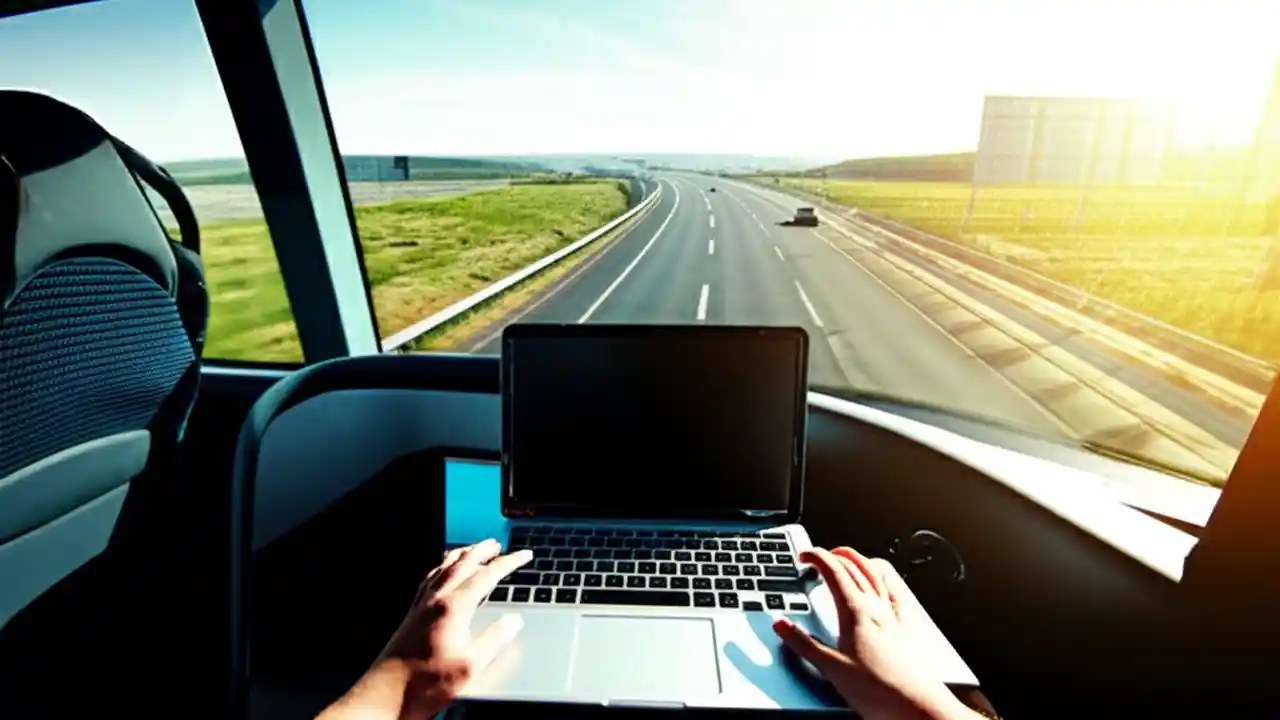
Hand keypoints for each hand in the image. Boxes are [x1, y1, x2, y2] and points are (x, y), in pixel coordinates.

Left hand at [319, 539, 531, 719]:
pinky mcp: (412, 614)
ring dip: (461, 555)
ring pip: (443, 568)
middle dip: (483, 550)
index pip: (487, 575)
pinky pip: (429, 579)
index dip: (508, 563)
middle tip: (497, 544)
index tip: (523, 555)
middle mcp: (435, 599)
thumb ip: (495, 639)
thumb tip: (513, 621)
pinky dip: (441, 568)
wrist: (387, 694)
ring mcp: (421, 605)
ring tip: (472, 549)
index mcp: (453, 607)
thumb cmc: (426, 682)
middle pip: (462, 564)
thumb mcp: (471, 664)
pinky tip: (441, 573)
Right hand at [772, 547, 979, 719]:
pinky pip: (897, 591)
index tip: (804, 555)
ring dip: (859, 560)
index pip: (833, 571)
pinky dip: (886, 578)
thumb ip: (803, 644)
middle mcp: (876, 607)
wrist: (916, 706)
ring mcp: (894, 614)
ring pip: (876, 573)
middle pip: (854, 566)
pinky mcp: (907, 626)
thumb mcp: (831, 668)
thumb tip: (781, 625)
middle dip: (834, 555)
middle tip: (820, 555)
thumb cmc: (879, 690)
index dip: (816, 557)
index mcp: (855, 612)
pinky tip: (884, 581)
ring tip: (849, 558)